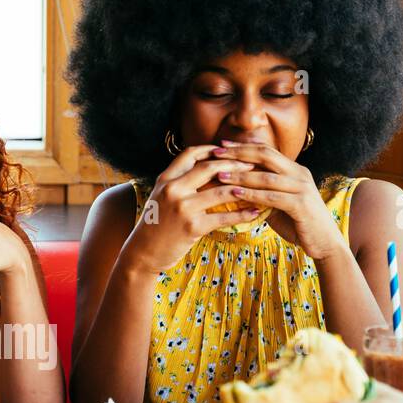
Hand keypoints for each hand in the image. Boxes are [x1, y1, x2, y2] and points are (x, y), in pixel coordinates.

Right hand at [120, 145, 262, 274]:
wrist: (142, 253)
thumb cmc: (155, 225)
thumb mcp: (160, 197)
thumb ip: (177, 182)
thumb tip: (203, 169)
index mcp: (165, 179)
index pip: (191, 154)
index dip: (212, 149)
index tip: (230, 150)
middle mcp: (173, 190)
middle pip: (210, 167)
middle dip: (235, 163)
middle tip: (253, 164)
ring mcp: (182, 208)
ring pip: (221, 191)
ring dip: (244, 187)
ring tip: (259, 186)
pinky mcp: (192, 227)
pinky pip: (224, 217)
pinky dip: (243, 214)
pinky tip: (255, 212)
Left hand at [212, 140, 346, 259]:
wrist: (325, 243)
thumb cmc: (298, 224)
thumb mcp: (278, 204)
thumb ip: (262, 193)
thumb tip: (234, 190)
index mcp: (294, 170)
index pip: (266, 151)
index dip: (243, 147)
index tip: (221, 145)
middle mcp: (300, 174)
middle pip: (266, 155)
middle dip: (239, 153)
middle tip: (216, 152)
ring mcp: (302, 188)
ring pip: (266, 176)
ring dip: (240, 175)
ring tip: (220, 175)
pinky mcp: (301, 205)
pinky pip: (272, 196)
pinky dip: (252, 194)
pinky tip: (235, 193)